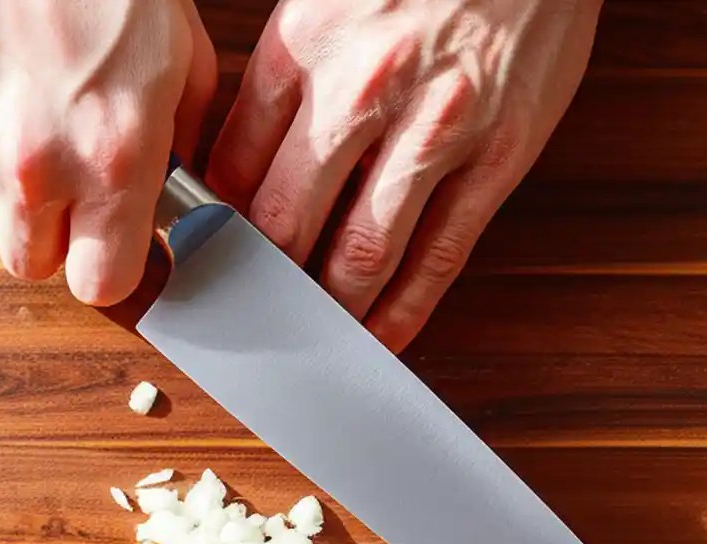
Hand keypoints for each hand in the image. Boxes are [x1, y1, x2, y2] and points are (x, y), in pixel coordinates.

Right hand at [0, 0, 216, 304]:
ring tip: (37, 113)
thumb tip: (175, 178)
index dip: (111, 269)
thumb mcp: (181, 52)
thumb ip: (180, 134)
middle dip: (55, 240)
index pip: (101, 283)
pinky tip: (0, 81)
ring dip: (13, 187)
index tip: (117, 251)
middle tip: (76, 191)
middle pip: (31, 266)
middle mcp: (36, 163)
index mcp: (113, 156)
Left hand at [207, 0, 600, 350]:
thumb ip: (282, 71)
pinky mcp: (498, 154)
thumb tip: (237, 159)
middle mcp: (361, 90)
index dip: (212, 226)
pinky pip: (442, 253)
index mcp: (305, 43)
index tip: (208, 258)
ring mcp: (435, 128)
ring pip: (363, 252)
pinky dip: (407, 308)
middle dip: (261, 281)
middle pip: (286, 220)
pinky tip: (383, 335)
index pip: (233, 165)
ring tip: (314, 337)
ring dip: (331, 309)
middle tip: (250, 314)